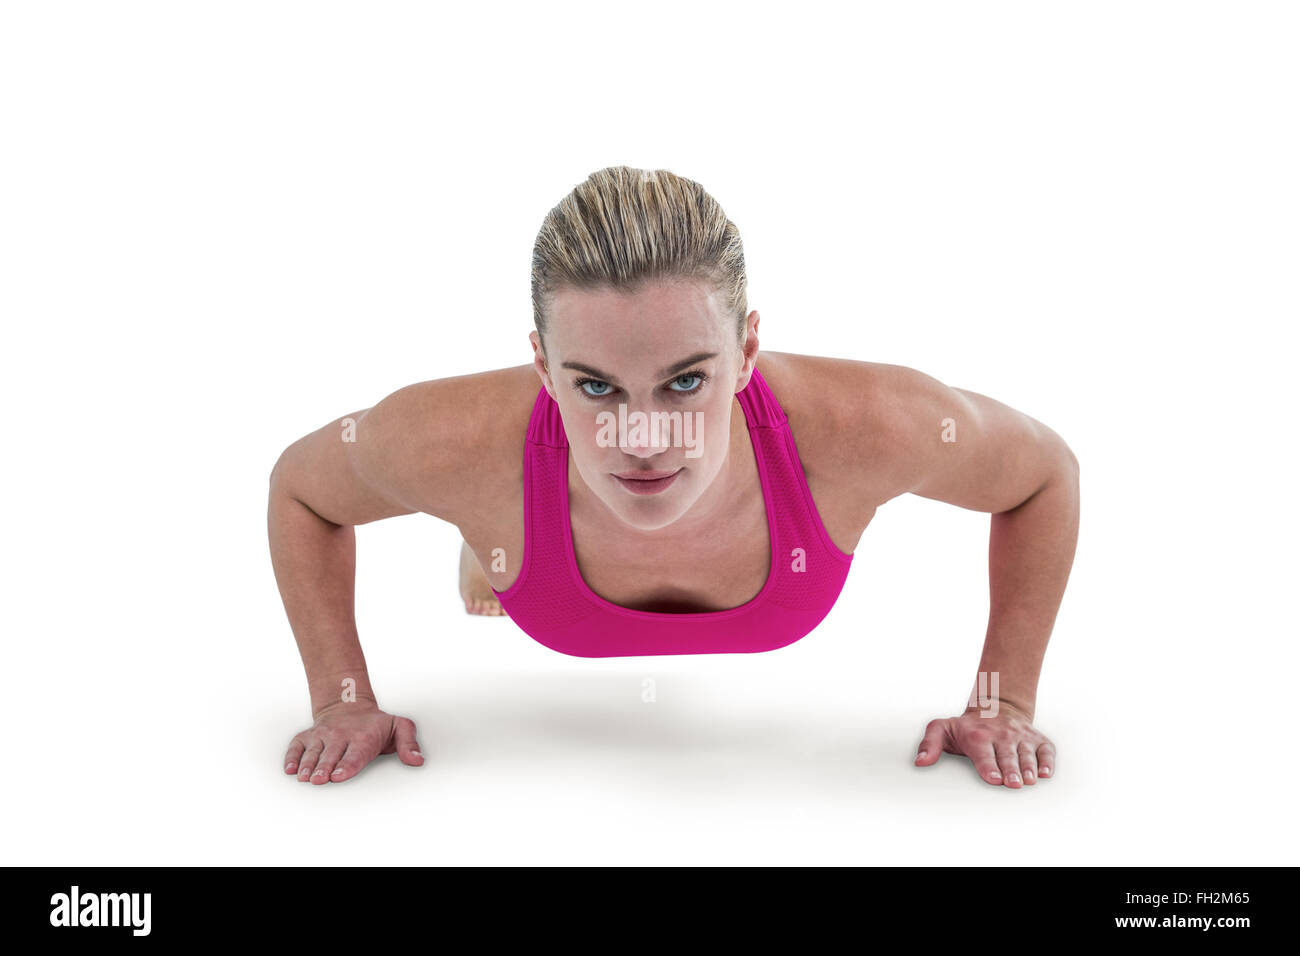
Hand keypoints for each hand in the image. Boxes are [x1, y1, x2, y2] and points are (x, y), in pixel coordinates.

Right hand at [283, 700, 424, 784]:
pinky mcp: (308, 736)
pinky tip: (290, 769)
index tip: (338, 776)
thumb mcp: (400, 727)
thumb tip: (417, 760)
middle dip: (324, 768)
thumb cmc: (376, 724)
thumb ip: (409, 744)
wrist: (349, 703)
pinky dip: (291, 757)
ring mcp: (322, 736)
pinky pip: (296, 746)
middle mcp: (340, 735)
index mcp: (363, 737)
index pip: (355, 754)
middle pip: (331, 755)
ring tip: (304, 777)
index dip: (346, 766)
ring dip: (308, 765)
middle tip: (319, 780)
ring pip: (313, 752)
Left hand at [914, 700, 1054, 787]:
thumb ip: (929, 744)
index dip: (988, 766)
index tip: (993, 778)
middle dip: (1011, 770)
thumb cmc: (966, 727)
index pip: (983, 753)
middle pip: (1007, 756)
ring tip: (1030, 780)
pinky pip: (1046, 750)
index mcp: (977, 735)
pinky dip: (1048, 761)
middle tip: (1013, 784)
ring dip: (1029, 767)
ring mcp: (1020, 737)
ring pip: (1027, 753)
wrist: (995, 706)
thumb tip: (920, 761)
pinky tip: (1047, 773)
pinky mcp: (1037, 739)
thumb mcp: (942, 729)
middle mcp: (1001, 735)